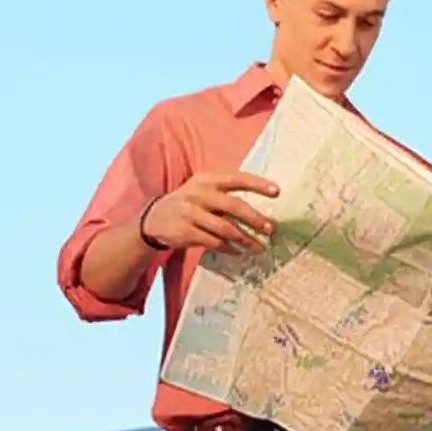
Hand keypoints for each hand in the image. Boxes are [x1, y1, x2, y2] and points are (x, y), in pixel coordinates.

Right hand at [142, 171, 279, 253]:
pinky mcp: (186, 232)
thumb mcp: (202, 190)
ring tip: (259, 247)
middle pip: (233, 206)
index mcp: (206, 179)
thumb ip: (225, 194)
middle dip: (255, 218)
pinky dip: (229, 248)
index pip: (236, 178)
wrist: (154, 218)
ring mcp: (191, 213)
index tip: (277, 192)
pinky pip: (213, 242)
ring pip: (226, 228)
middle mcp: (199, 194)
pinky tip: (238, 252)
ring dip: (245, 239)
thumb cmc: (188, 203)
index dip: (257, 184)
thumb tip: (259, 208)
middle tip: (272, 228)